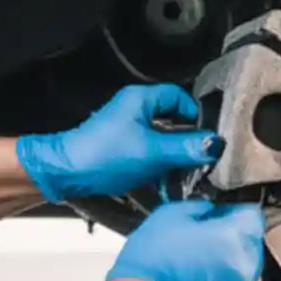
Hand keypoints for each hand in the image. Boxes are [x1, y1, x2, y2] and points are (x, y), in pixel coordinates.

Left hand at [16, 84, 222, 201]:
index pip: (179, 97)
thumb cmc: (101, 156)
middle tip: (196, 158)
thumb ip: (185, 148)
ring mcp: (128, 130)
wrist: (66, 173)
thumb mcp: (152, 152)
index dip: (194, 114)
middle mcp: (134, 110)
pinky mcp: (123, 148)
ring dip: (173, 157)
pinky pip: (151, 153)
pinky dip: (160, 166)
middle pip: (174, 120)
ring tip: (180, 174)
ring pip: (163, 139)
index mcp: (141, 99)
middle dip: (186, 141)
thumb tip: (214, 145)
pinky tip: (164, 183)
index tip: (203, 135)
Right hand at [104, 201, 265, 280]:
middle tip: (202, 240)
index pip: (251, 214)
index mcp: (234, 239)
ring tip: (195, 267)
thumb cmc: (152, 271)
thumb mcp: (167, 219)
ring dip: (226, 265)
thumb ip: (197, 209)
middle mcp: (246, 268)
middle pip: (250, 244)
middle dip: (231, 239)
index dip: (232, 211)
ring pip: (243, 271)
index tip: (217, 214)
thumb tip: (207, 210)